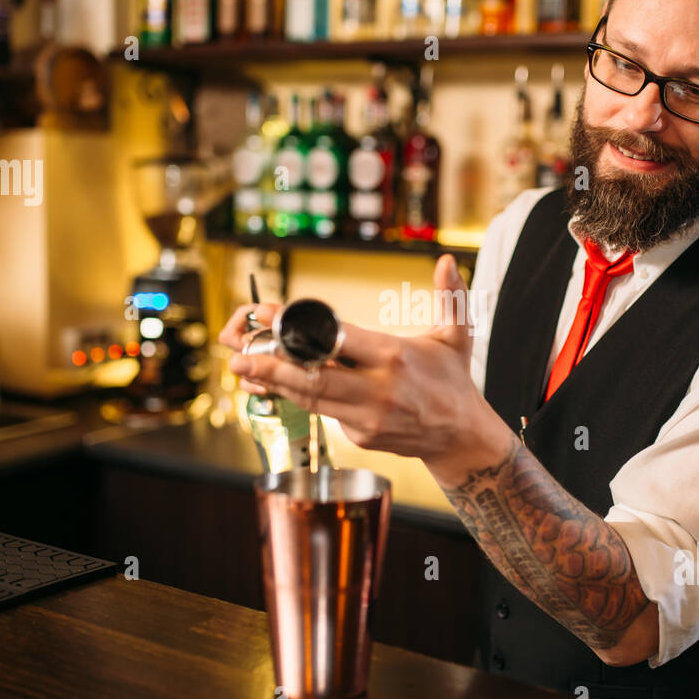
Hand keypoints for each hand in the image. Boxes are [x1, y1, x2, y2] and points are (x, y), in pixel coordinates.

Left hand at [222, 256, 513, 475]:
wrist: (461, 436)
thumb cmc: (453, 380)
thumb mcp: (456, 336)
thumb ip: (450, 296)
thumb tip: (446, 260)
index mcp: (395, 357)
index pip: (338, 339)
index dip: (301, 328)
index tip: (271, 315)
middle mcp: (378, 391)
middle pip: (314, 378)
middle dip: (272, 368)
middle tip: (238, 357)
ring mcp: (367, 418)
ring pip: (312, 398)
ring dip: (275, 384)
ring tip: (243, 369)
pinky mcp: (360, 437)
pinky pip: (325, 413)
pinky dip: (302, 397)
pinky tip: (277, 385)